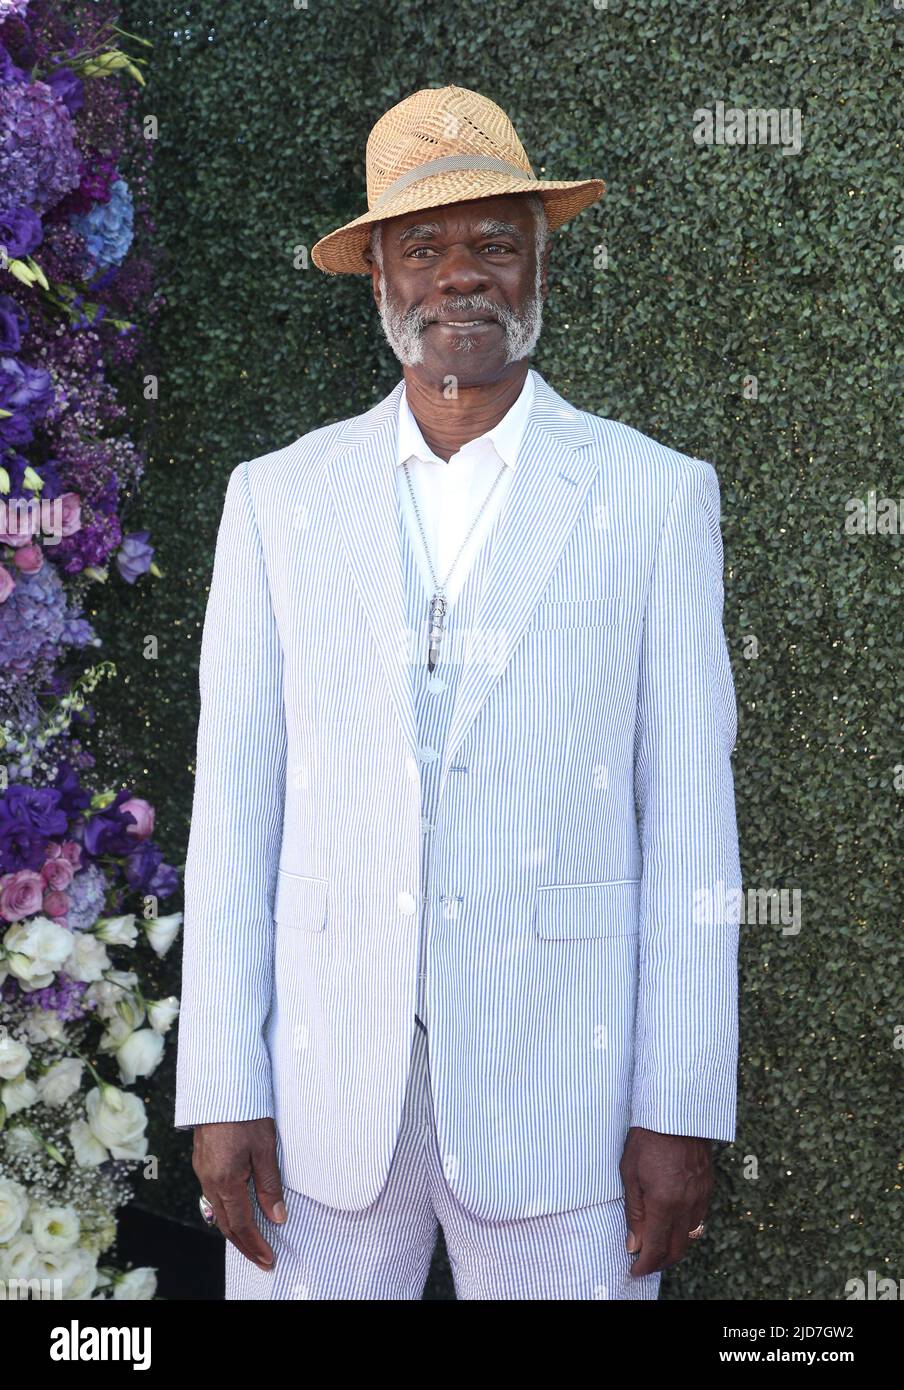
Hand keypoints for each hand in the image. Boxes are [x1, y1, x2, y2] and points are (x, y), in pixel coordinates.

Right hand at [192, 1118, 286, 1270]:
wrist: (219, 1085)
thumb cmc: (245, 1112)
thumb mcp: (265, 1148)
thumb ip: (269, 1186)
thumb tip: (276, 1218)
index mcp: (225, 1180)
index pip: (241, 1224)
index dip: (255, 1245)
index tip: (268, 1259)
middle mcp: (209, 1180)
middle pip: (225, 1224)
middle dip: (244, 1244)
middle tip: (262, 1258)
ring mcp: (202, 1171)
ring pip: (216, 1211)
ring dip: (234, 1229)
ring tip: (253, 1241)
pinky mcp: (201, 1162)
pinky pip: (212, 1196)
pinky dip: (226, 1211)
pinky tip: (238, 1211)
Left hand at [619, 1126, 712, 1275]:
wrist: (677, 1111)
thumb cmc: (647, 1138)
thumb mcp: (630, 1173)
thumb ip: (634, 1212)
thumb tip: (634, 1245)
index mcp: (665, 1202)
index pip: (657, 1248)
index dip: (645, 1265)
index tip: (635, 1271)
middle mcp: (687, 1204)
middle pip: (677, 1248)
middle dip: (661, 1261)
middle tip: (645, 1263)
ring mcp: (701, 1196)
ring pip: (690, 1235)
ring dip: (674, 1246)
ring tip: (657, 1245)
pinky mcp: (708, 1187)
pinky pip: (699, 1218)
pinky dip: (686, 1228)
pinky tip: (673, 1223)